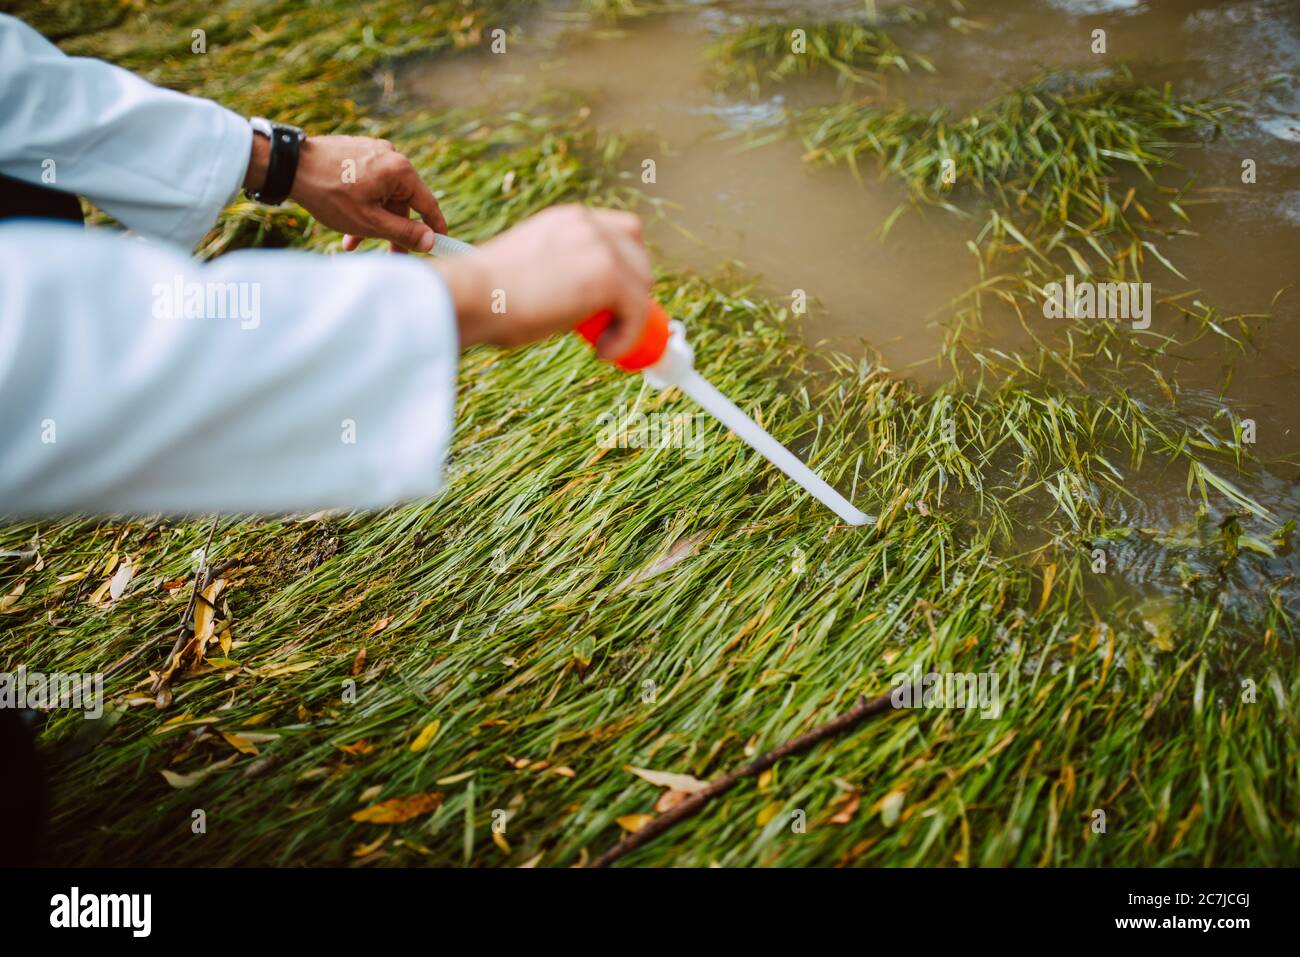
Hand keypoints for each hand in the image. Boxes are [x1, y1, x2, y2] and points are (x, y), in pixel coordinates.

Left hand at [272, 134, 446, 251]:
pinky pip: (368, 184)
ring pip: (382, 195)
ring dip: (372, 220)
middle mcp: (390, 156)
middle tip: (390, 255)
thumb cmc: (329, 194)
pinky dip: (362, 204)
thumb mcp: (370, 222)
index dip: (435, 227)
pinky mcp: (355, 152)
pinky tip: (347, 222)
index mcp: (400, 170)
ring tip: (353, 243)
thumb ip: (404, 233)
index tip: (440, 244)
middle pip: (402, 201)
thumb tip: (431, 242)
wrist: (289, 166)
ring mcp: (371, 151)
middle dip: (392, 230)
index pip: (427, 204)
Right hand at [431, 205, 651, 355]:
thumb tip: (576, 301)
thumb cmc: (486, 296)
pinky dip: (627, 336)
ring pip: (643, 284)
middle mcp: (588, 224)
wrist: (471, 296)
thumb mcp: (531, 269)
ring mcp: (600, 246)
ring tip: (601, 341)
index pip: (622, 233)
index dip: (625, 265)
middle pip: (640, 256)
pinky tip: (602, 350)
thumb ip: (559, 271)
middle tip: (608, 324)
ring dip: (630, 316)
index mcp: (568, 219)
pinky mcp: (609, 275)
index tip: (613, 298)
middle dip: (632, 292)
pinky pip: (639, 312)